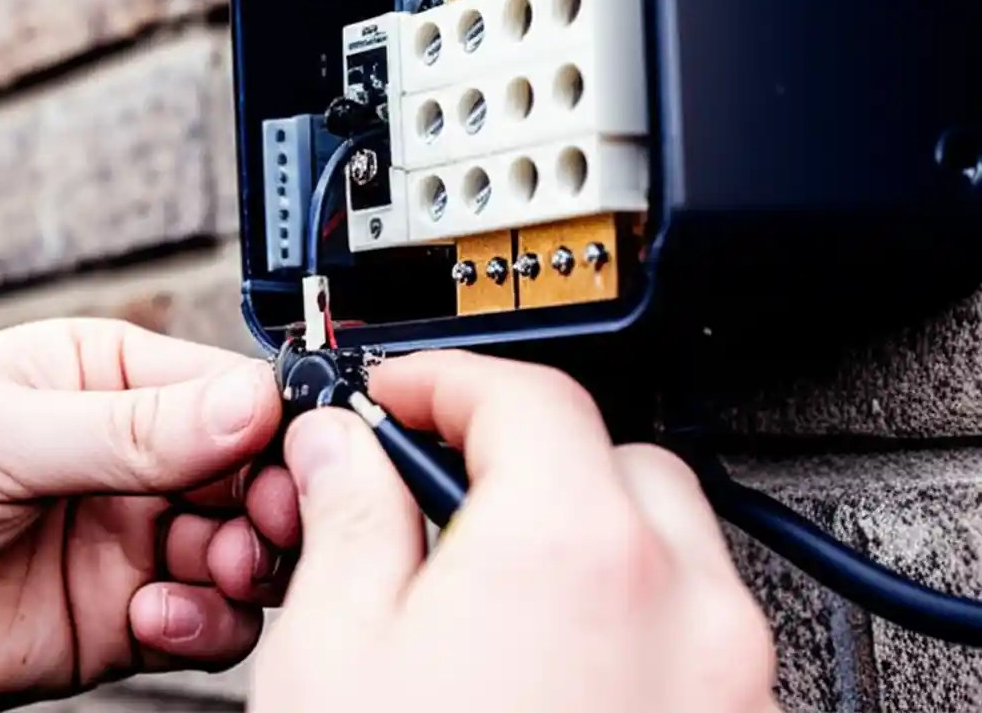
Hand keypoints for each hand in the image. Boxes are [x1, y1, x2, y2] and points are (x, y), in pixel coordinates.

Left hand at [0, 319, 298, 710]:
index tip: (301, 453)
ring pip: (238, 552)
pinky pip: (199, 623)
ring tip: (218, 569)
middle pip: (246, 474)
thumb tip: (248, 403)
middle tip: (270, 522)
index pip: (221, 392)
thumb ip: (128, 431)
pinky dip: (204, 625)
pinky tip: (158, 616)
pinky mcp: (111, 622)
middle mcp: (122, 460)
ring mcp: (120, 543)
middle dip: (272, 499)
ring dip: (248, 565)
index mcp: (99, 380)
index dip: (270, 423)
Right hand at [253, 351, 778, 711]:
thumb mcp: (334, 651)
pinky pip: (687, 626)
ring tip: (481, 586)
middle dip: (517, 454)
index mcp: (572, 547)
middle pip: (608, 457)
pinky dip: (619, 607)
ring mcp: (721, 675)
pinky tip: (538, 663)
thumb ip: (347, 517)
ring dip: (576, 529)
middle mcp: (678, 601)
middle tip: (433, 490)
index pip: (524, 392)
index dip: (444, 379)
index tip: (398, 396)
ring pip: (661, 540)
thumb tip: (338, 450)